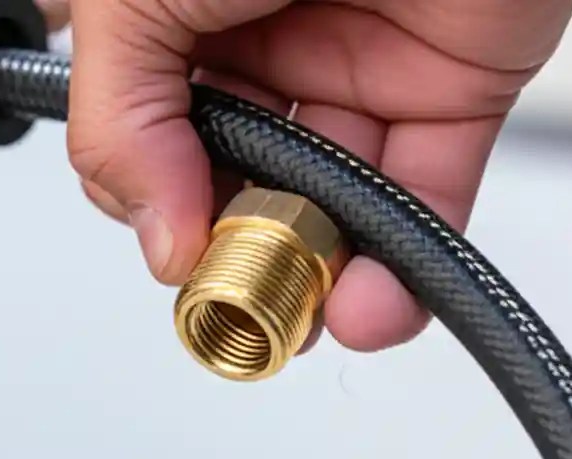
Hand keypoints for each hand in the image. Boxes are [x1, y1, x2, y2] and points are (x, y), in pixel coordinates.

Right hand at [66, 0, 571, 350]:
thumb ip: (122, 121)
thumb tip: (153, 235)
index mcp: (171, 21)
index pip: (147, 148)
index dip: (158, 206)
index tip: (177, 247)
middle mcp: (259, 48)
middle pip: (239, 187)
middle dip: (242, 255)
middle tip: (244, 300)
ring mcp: (353, 68)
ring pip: (332, 206)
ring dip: (324, 277)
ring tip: (312, 316)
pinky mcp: (448, 88)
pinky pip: (424, 196)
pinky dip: (404, 265)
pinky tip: (371, 307)